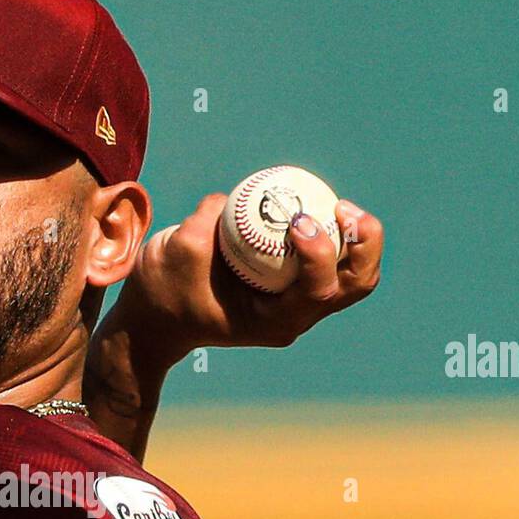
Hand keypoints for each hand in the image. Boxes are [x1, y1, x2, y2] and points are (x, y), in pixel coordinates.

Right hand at [117, 194, 383, 358]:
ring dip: (356, 236)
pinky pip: (328, 256)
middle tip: (343, 207)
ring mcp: (298, 302)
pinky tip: (312, 201)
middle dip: (364, 243)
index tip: (297, 219)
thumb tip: (231, 197)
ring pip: (352, 271)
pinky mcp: (292, 283)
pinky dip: (330, 229)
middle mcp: (295, 316)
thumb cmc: (162, 292)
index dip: (322, 250)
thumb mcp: (173, 252)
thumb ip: (205, 222)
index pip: (320, 289)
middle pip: (355, 283)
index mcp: (274, 321)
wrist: (154, 318)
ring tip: (339, 204)